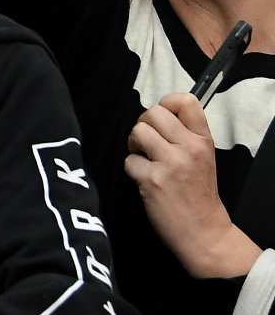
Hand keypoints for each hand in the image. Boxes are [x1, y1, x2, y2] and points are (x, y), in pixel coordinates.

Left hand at [126, 93, 262, 279]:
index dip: (167, 103)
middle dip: (144, 125)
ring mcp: (170, 163)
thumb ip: (184, 135)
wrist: (205, 233)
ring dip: (135, 146)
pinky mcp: (152, 180)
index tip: (163, 119)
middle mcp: (189, 148)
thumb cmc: (199, 193)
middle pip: (153, 113)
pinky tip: (146, 180)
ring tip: (146, 160)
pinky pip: (129, 161)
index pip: (185, 101)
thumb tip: (156, 114)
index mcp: (203, 140)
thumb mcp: (203, 158)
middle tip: (148, 143)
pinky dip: (132, 169)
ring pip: (137, 132)